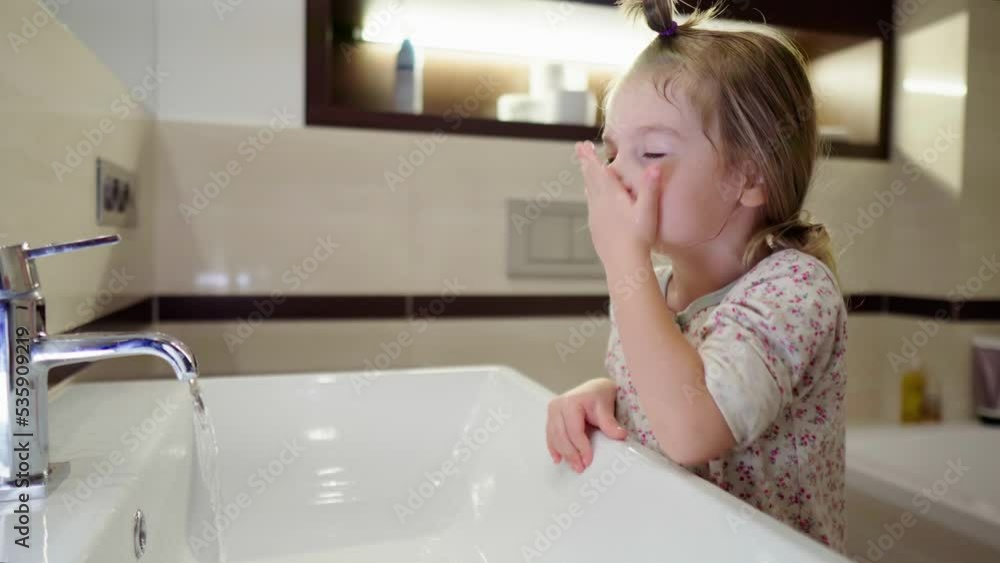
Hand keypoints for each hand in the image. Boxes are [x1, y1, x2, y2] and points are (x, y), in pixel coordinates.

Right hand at [546, 378, 627, 472]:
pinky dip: (554, 448)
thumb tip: (620, 436)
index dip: (581, 447)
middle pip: (562, 436)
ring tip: (574, 466)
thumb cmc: (599, 396)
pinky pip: (550, 436)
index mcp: (570, 402)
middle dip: (571, 454)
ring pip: (554, 438)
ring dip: (563, 454)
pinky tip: (558, 458)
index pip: (574, 430)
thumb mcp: (606, 406)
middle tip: (580, 468)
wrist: (594, 389)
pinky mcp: (551, 418)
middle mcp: (557, 406)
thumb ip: (610, 422)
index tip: (588, 460)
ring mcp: (552, 412)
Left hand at [576, 141, 661, 270]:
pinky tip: (592, 198)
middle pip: (590, 178)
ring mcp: (596, 216)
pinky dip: (590, 195)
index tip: (582, 145)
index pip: (598, 171)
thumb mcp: (648, 210)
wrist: (623, 263)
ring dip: (587, 178)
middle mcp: (599, 204)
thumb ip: (650, 187)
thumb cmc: (637, 238)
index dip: (590, 157)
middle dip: (586, 162)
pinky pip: (591, 206)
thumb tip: (655, 167)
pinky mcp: (596, 228)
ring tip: (585, 169)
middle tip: (580, 149)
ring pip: (589, 191)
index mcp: (611, 196)